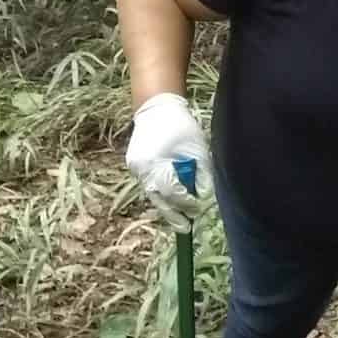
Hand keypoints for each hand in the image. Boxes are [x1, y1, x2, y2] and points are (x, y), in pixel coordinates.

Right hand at [125, 92, 211, 230]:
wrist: (156, 108)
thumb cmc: (182, 127)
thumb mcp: (198, 150)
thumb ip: (202, 175)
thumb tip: (203, 199)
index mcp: (156, 164)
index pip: (172, 193)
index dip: (186, 204)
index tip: (197, 211)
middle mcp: (141, 169)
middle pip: (158, 199)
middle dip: (173, 215)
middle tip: (185, 229)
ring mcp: (135, 167)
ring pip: (152, 193)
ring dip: (166, 205)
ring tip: (179, 219)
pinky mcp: (134, 164)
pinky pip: (149, 184)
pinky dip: (160, 193)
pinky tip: (170, 200)